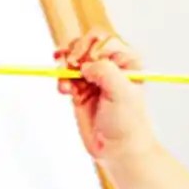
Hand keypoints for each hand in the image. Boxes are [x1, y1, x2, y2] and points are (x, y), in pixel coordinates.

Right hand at [54, 28, 157, 168]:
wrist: (118, 148)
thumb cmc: (127, 122)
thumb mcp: (122, 91)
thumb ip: (105, 71)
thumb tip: (85, 65)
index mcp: (127, 60)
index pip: (103, 39)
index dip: (91, 48)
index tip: (87, 63)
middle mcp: (110, 65)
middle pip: (84, 44)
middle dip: (75, 53)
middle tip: (72, 66)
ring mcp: (93, 77)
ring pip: (72, 58)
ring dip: (64, 66)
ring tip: (66, 82)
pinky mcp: (80, 89)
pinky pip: (64, 75)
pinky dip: (61, 79)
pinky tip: (64, 90)